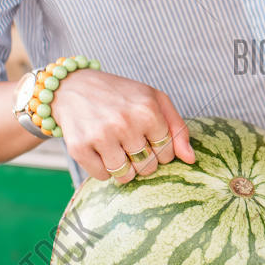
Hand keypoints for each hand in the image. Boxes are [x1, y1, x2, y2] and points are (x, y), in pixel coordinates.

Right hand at [49, 70, 194, 183]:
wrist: (73, 87)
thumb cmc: (121, 95)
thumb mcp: (154, 100)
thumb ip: (177, 128)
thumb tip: (190, 160)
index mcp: (148, 109)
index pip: (168, 152)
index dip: (159, 149)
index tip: (148, 137)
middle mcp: (125, 122)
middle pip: (148, 167)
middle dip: (143, 159)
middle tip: (130, 141)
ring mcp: (101, 136)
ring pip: (126, 176)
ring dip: (124, 167)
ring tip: (117, 147)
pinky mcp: (80, 148)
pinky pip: (103, 177)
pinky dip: (103, 169)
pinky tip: (99, 149)